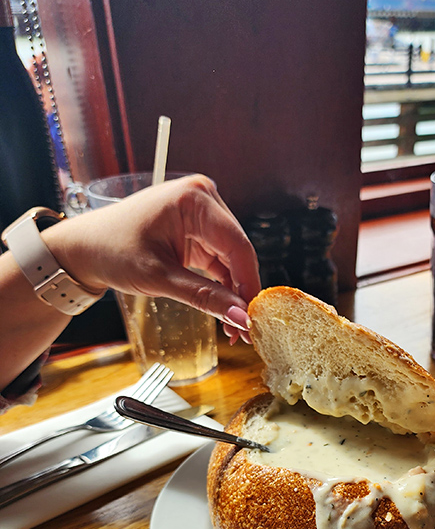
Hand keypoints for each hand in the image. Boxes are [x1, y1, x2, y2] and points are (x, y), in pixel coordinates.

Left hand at [44, 174, 260, 342]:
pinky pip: (220, 259)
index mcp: (194, 200)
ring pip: (232, 259)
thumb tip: (240, 317)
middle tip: (245, 329)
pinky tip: (225, 310)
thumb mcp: (159, 278)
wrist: (85, 248)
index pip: (237, 245)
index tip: (254, 316)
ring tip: (234, 327)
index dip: (249, 284)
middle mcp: (203, 199)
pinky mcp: (198, 230)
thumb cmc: (111, 251)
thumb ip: (204, 297)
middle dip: (242, 292)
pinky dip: (223, 285)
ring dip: (234, 292)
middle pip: (238, 252)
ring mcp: (202, 213)